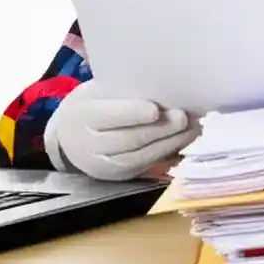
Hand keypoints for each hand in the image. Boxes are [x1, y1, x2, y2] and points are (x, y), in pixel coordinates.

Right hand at [44, 78, 199, 180]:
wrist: (69, 137)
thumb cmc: (92, 104)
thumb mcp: (97, 91)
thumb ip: (122, 92)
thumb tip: (159, 88)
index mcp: (83, 117)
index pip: (108, 117)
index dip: (132, 113)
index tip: (155, 109)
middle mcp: (91, 146)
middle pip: (128, 140)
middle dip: (160, 130)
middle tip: (184, 117)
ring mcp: (106, 165)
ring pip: (141, 157)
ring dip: (171, 143)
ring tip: (194, 128)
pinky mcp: (121, 176)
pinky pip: (147, 165)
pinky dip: (169, 152)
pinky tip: (186, 140)